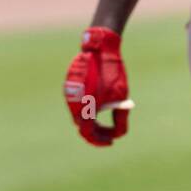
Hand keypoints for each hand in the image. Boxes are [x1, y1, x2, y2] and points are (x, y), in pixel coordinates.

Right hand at [63, 26, 133, 146]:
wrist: (99, 48)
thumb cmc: (111, 72)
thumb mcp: (121, 97)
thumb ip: (121, 118)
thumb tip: (119, 133)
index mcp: (84, 109)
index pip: (89, 134)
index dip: (100, 140)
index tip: (111, 142)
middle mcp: (73, 104)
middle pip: (83, 126)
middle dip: (97, 131)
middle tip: (110, 133)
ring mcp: (69, 95)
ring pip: (80, 114)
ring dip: (92, 119)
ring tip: (106, 117)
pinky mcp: (70, 86)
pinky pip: (77, 102)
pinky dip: (88, 107)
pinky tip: (99, 102)